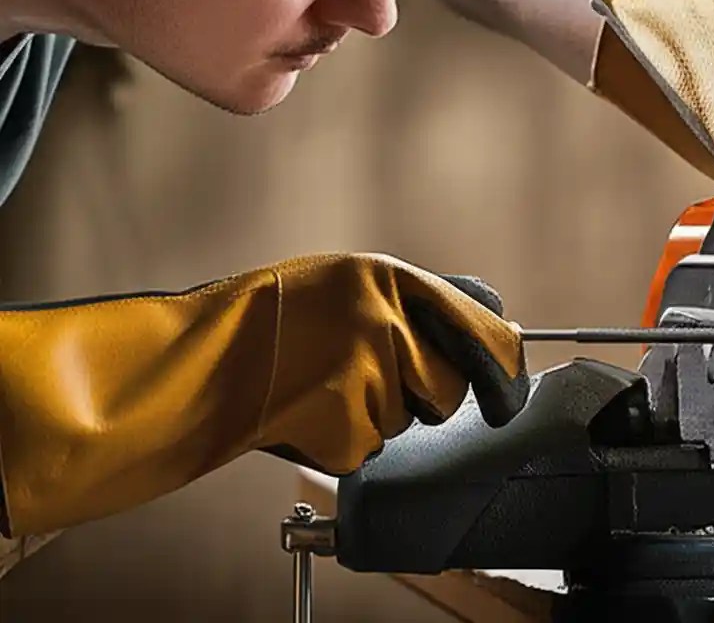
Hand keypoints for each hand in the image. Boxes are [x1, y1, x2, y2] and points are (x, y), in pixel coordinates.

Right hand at [0, 253, 527, 536]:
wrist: (198, 362)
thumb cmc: (272, 320)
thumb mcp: (346, 281)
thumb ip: (414, 301)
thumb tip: (496, 325)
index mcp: (390, 279)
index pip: (484, 325)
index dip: (501, 364)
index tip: (504, 392)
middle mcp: (387, 321)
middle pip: (453, 385)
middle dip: (429, 395)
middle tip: (380, 385)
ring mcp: (368, 374)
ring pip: (412, 418)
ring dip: (382, 414)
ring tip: (327, 387)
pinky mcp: (347, 422)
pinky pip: (373, 445)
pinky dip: (347, 439)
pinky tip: (311, 411)